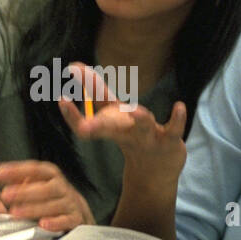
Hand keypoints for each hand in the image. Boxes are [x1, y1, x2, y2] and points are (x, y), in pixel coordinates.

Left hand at [0, 159, 94, 231]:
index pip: (33, 168)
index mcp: (48, 174)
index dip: (16, 170)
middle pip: (45, 187)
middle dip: (24, 191)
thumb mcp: (29, 180)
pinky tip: (43, 224)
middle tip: (5, 196)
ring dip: (35, 208)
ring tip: (16, 213)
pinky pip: (67, 219)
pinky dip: (56, 222)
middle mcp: (60, 186)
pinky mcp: (74, 218)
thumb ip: (5, 175)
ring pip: (54, 203)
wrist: (74, 208)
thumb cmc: (47, 193)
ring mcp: (68, 202)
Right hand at [58, 62, 187, 182]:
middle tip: (84, 128)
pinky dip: (177, 119)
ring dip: (139, 119)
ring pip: (143, 127)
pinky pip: (173, 129)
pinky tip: (179, 106)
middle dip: (97, 126)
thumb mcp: (112, 116)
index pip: (86, 124)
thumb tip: (74, 65)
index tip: (61, 99)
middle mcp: (127, 132)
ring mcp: (148, 137)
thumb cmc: (132, 138)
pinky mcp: (169, 141)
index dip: (72, 115)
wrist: (156, 173)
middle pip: (109, 127)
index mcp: (111, 126)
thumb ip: (95, 91)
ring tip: (134, 110)